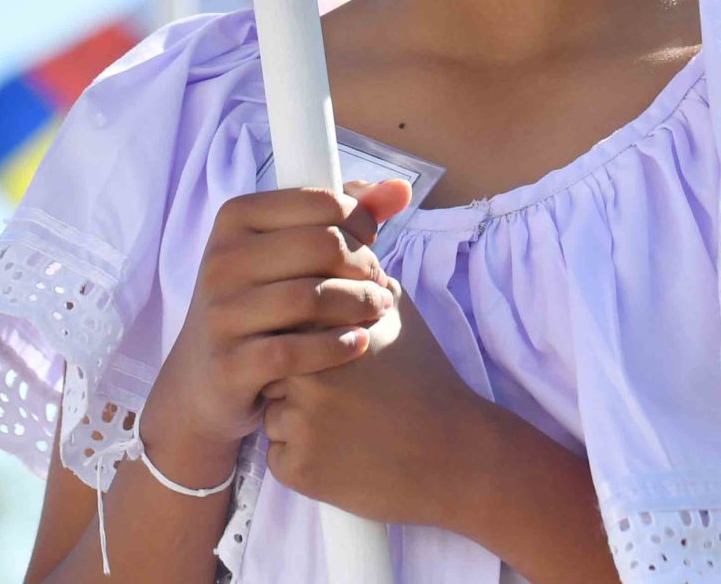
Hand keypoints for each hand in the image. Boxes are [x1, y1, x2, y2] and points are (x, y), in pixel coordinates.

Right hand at [139, 181, 409, 486]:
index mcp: (235, 218)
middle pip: (323, 246)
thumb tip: (400, 189)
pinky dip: (338, 346)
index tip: (372, 243)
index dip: (360, 220)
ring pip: (312, 298)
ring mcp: (221, 313)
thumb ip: (341, 216)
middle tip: (381, 284)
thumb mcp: (284, 251)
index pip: (320, 201)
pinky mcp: (229, 364)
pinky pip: (296, 351)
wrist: (202, 378)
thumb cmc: (258, 302)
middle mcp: (222, 259)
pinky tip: (358, 344)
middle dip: (365, 265)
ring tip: (378, 310)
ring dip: (360, 305)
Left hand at [259, 274, 491, 527]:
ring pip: (272, 414)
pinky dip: (302, 456)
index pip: (281, 326)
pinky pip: (278, 454)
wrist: (449, 453)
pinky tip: (342, 453)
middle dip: (297, 381)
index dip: (309, 343)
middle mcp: (304, 376)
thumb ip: (356, 282)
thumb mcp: (397, 313)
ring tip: (348, 425)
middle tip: (343, 395)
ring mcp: (298, 426)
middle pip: (271, 370)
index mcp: (323, 332)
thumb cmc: (424, 380)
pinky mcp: (296, 469)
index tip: (340, 359)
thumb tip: (329, 251)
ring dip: (298, 420)